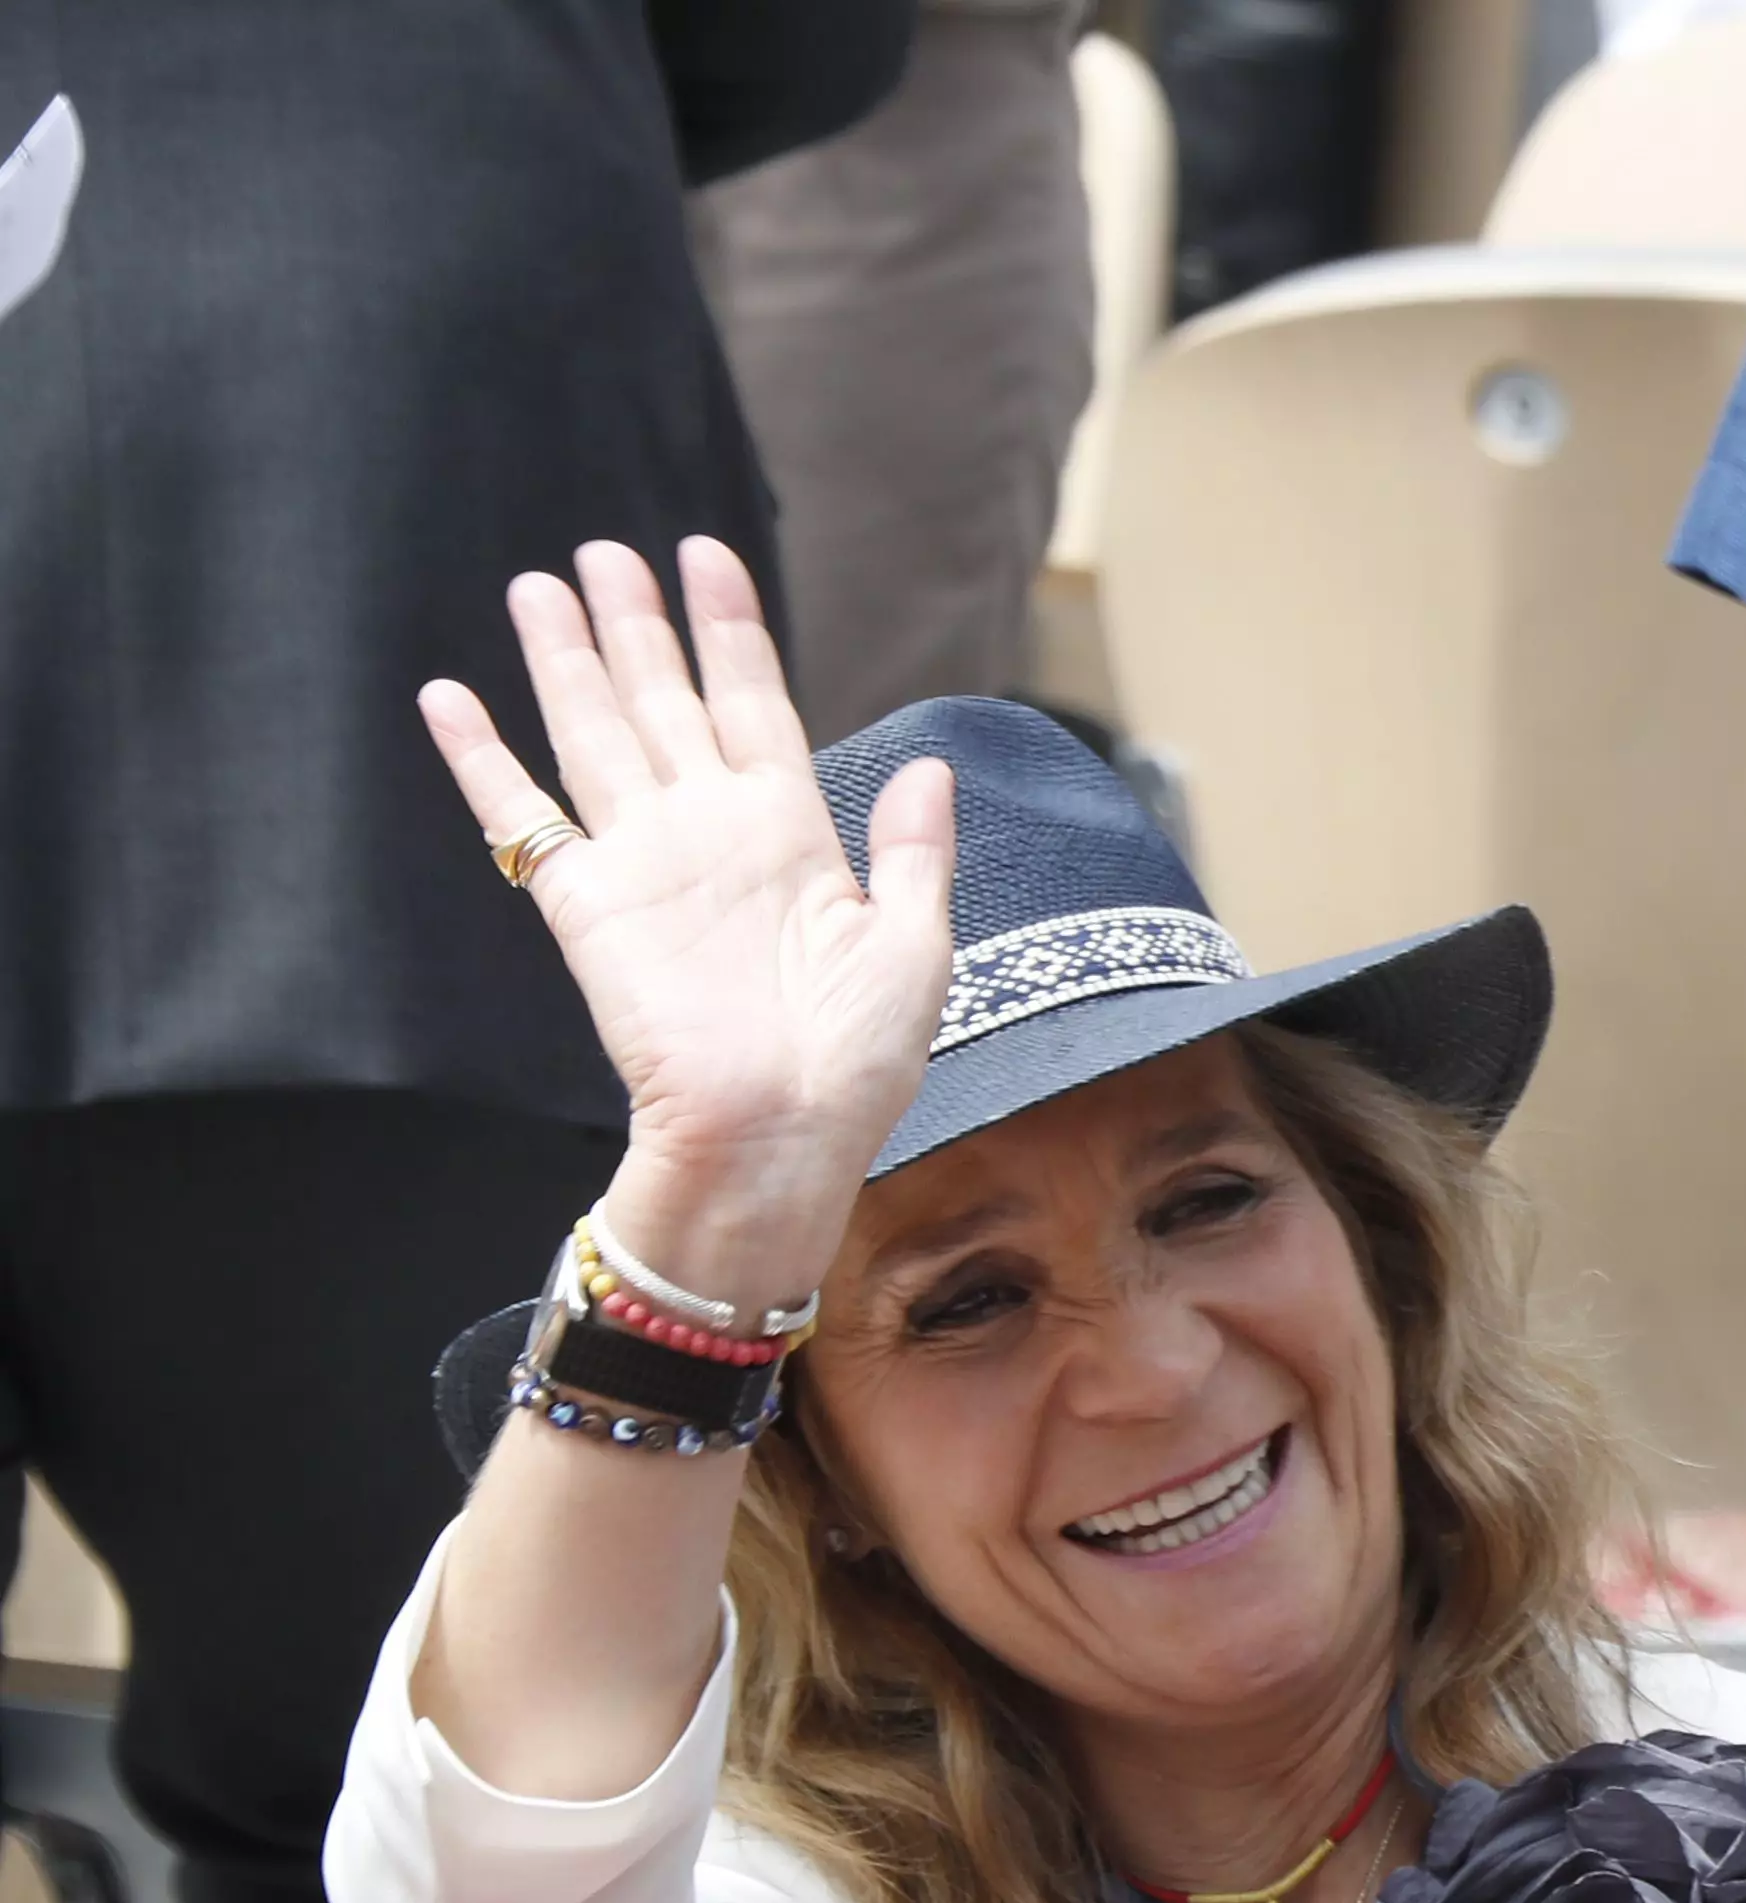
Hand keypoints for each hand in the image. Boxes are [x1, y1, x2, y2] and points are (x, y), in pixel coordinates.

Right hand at [416, 537, 952, 1302]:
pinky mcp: (584, 904)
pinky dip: (481, 758)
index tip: (708, 558)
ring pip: (595, 733)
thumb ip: (914, 853)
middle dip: (638, 625)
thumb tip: (929, 767)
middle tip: (605, 551)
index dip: (731, 632)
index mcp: (793, 835)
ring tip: (541, 583)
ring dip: (567, 661)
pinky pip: (521, 816)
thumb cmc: (857, 1066)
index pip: (754, 704)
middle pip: (665, 701)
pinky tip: (449, 697)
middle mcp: (711, 832)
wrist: (778, 1141)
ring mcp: (643, 861)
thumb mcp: (915, 948)